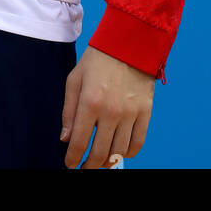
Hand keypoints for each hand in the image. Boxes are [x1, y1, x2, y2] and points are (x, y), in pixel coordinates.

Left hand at [61, 45, 154, 167]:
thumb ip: (68, 110)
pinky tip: (119, 152)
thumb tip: (65, 139)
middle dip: (88, 166)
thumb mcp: (75, 78)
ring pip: (119, 153)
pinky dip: (128, 154)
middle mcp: (111, 111)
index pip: (79, 142)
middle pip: (99, 154)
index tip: (69, 164)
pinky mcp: (145, 112)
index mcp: (90, 102)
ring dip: (107, 163)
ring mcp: (131, 113)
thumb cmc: (98, 58)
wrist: (130, 41)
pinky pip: (138, 143)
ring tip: (100, 163)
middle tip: (83, 168)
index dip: (72, 159)